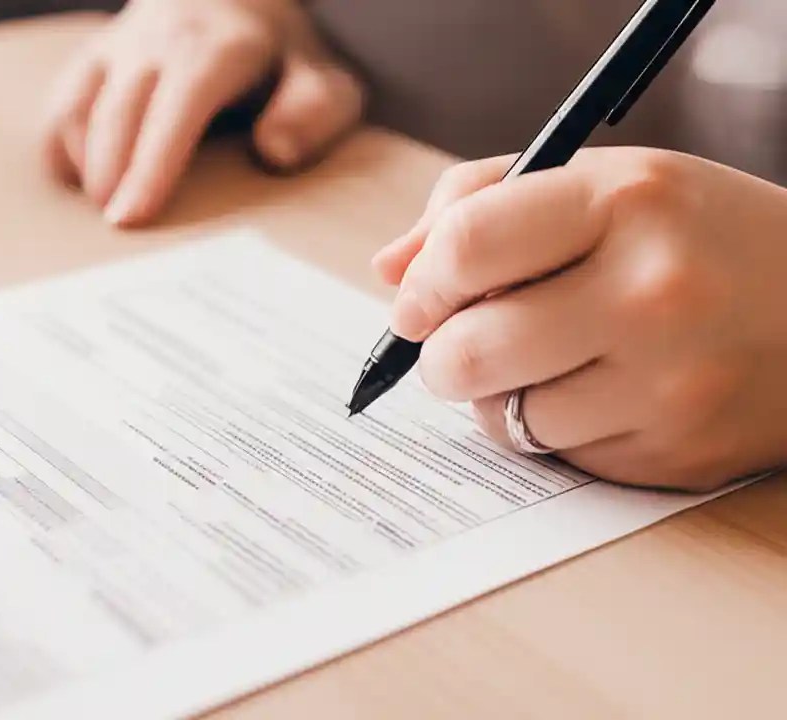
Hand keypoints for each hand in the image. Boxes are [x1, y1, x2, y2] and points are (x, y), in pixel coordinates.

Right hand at [43, 0, 364, 226]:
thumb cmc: (281, 60)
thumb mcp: (325, 81)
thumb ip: (314, 113)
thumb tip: (274, 152)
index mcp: (217, 47)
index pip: (177, 107)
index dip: (151, 165)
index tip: (131, 217)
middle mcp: (158, 38)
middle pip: (118, 111)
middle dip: (109, 174)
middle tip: (118, 229)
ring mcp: (117, 45)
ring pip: (77, 104)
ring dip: (84, 163)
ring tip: (106, 202)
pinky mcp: (91, 58)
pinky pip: (61, 104)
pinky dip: (64, 148)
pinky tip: (87, 181)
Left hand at [373, 148, 786, 490]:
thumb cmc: (696, 235)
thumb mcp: (604, 183)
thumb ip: (482, 205)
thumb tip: (389, 271)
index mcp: (627, 202)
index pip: (468, 245)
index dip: (421, 282)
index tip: (416, 302)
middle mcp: (651, 293)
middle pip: (468, 349)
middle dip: (441, 355)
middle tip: (460, 343)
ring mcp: (669, 383)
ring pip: (504, 416)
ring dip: (497, 395)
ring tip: (544, 361)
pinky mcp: (676, 452)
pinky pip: (558, 456)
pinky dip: (554, 430)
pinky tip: (598, 392)